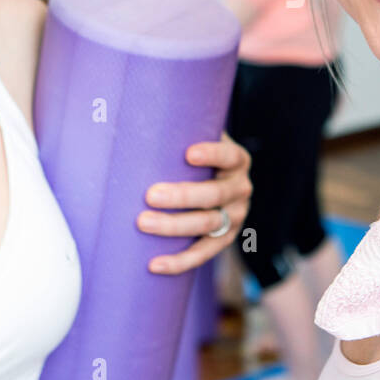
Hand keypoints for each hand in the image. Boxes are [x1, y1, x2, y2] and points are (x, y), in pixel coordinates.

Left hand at [137, 131, 251, 273]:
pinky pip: (203, 254)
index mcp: (237, 160)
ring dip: (174, 227)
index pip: (228, 156)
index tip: (188, 153)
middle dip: (182, 196)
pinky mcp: (225, 239)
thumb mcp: (198, 136)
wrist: (216, 180)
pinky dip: (179, 261)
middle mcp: (241, 188)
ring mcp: (235, 217)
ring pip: (207, 225)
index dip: (212, 155)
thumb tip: (138, 114)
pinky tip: (154, 264)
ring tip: (144, 223)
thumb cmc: (194, 154)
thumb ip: (181, 128)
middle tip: (150, 195)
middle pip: (214, 195)